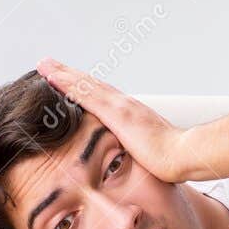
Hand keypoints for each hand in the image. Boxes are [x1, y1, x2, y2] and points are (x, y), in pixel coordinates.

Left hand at [36, 58, 195, 182]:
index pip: (102, 97)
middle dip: (69, 74)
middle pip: (91, 85)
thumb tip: (135, 163)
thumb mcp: (149, 156)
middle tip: (48, 64)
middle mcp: (124, 105)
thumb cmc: (171, 162)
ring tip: (44, 65)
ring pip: (85, 84)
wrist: (183, 156)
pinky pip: (85, 94)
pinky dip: (68, 84)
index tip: (67, 81)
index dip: (83, 88)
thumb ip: (138, 154)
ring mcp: (120, 106)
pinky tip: (52, 78)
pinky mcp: (115, 112)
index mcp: (131, 115)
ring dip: (63, 74)